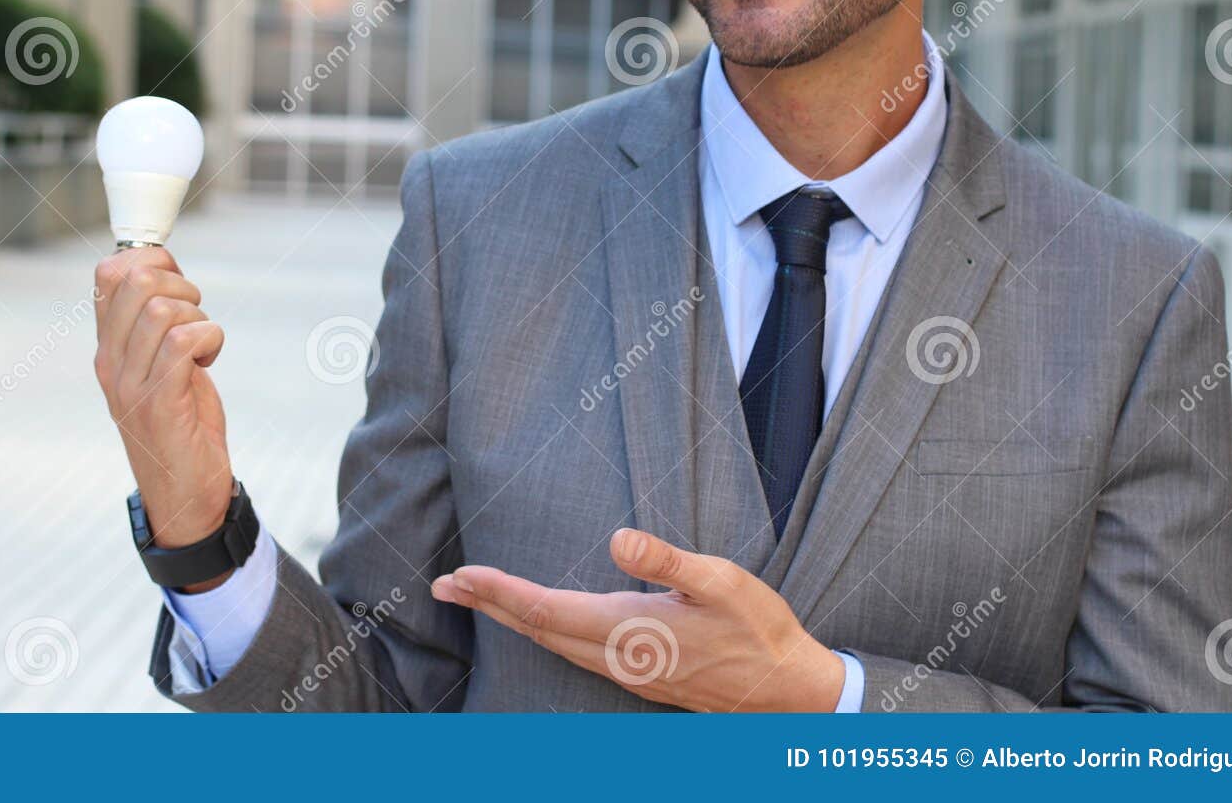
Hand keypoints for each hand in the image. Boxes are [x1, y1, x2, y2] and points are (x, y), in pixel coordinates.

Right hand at [94, 247, 233, 588]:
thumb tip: (170, 274)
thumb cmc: (182, 427)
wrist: (185, 497)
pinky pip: (180, 343)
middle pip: (132, 281)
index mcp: (109, 348)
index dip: (151, 259)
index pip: (108, 274)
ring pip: (159, 308)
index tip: (179, 282)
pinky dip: (207, 339)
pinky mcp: (158, 403)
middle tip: (196, 315)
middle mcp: (111, 362)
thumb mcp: (162, 369)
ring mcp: (130, 383)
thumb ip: (158, 327)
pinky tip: (209, 361)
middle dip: (179, 281)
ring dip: (197, 315)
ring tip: (204, 344)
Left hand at [430, 528, 844, 711]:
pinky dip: (542, 631)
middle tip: (443, 584)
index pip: (545, 609)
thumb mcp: (720, 581)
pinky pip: (573, 652)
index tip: (462, 575)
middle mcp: (618, 656)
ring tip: (477, 597)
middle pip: (537, 628)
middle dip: (488, 605)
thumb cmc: (758, 630)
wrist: (788, 692)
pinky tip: (538, 622)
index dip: (499, 591)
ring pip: (552, 643)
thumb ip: (666, 561)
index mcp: (629, 630)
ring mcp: (626, 672)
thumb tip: (617, 540)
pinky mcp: (638, 676)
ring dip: (510, 618)